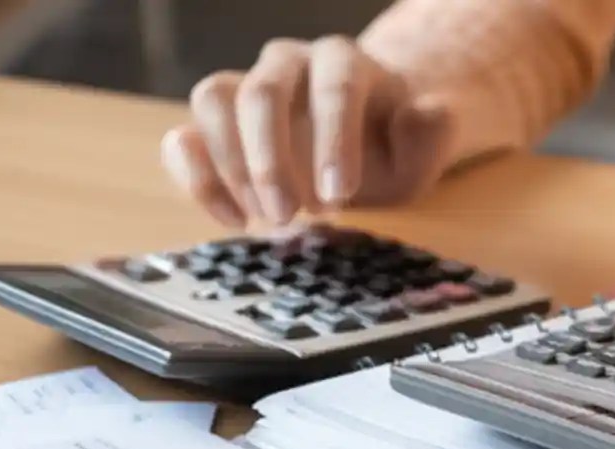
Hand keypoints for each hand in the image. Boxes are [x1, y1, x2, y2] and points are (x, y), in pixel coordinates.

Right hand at [161, 36, 455, 227]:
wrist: (363, 142)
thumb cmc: (391, 145)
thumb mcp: (422, 150)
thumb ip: (430, 134)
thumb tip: (428, 112)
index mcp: (344, 61)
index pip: (334, 87)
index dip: (333, 141)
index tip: (339, 198)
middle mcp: (289, 63)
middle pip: (261, 92)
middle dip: (270, 160)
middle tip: (288, 217)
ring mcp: (246, 86)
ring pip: (212, 100)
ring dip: (231, 166)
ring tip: (265, 218)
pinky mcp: (216, 123)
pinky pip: (184, 137)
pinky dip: (198, 179)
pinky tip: (234, 220)